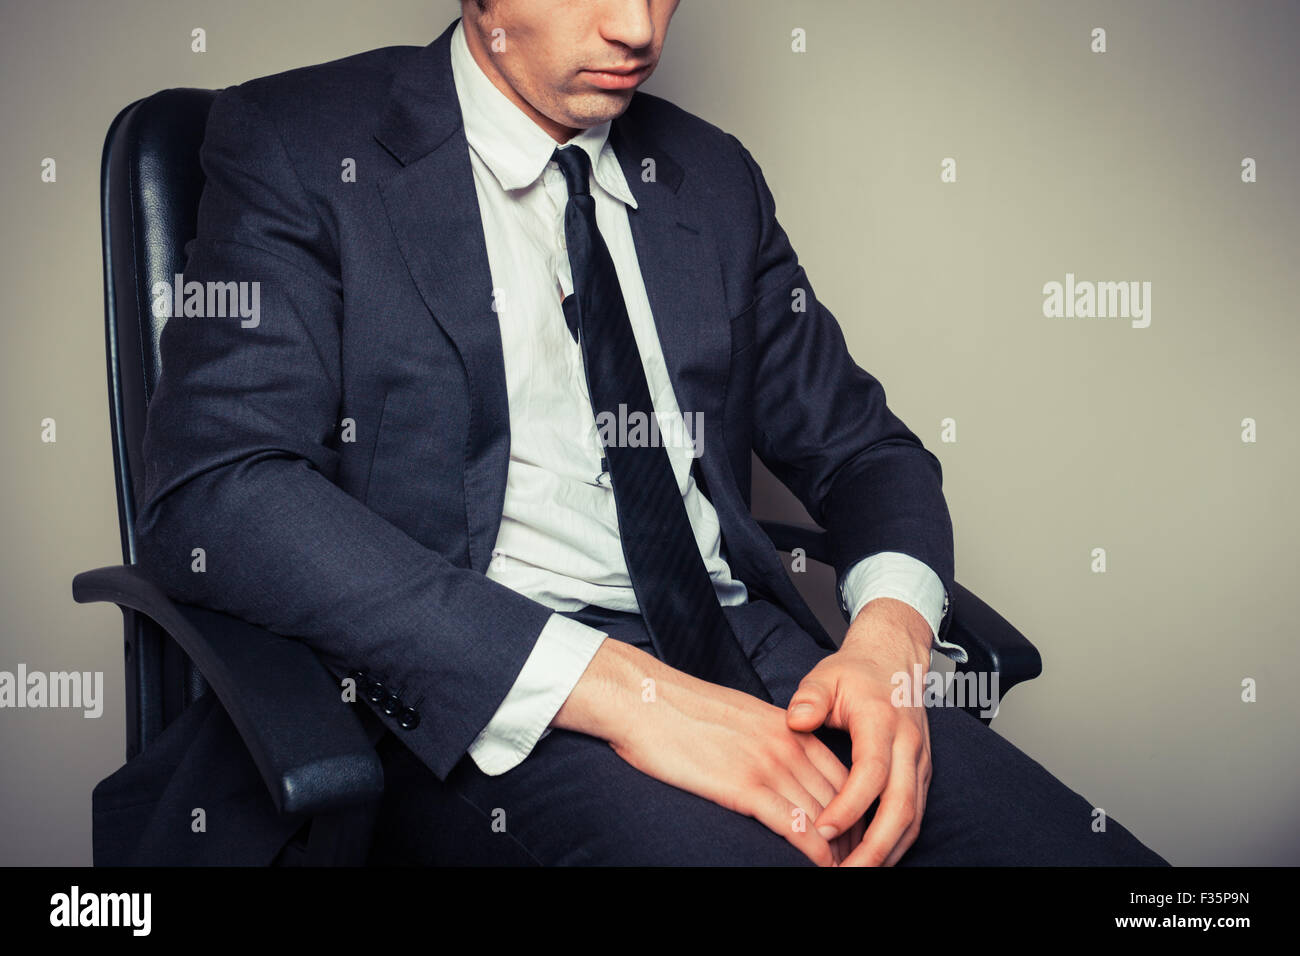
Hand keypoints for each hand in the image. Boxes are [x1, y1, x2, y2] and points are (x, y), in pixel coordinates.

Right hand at [554, 639, 852, 865]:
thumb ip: (766, 738)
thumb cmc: (679, 710)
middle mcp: (786, 745)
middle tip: (858, 861)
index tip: (856, 835)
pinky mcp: (744, 786)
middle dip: (853, 835)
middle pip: (839, 799)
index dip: (853, 810)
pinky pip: (793, 825)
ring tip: (845, 870)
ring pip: (823, 816)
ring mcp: (767, 765)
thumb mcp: (738, 716)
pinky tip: (821, 866)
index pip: (839, 774)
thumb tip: (774, 766)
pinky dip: (813, 851)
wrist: (642, 699)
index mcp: (787, 727)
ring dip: (838, 849)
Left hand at [785, 597, 934, 866]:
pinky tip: (873, 858)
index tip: (821, 830)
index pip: (872, 772)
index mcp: (882, 721)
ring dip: (887, 852)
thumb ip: (811, 698)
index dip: (849, 806)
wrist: (894, 658)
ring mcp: (919, 761)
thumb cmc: (855, 671)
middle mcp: (908, 745)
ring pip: (913, 818)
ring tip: (855, 873)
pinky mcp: (921, 772)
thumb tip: (796, 719)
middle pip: (900, 807)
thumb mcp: (826, 676)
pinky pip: (914, 815)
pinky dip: (896, 842)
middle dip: (874, 848)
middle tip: (843, 872)